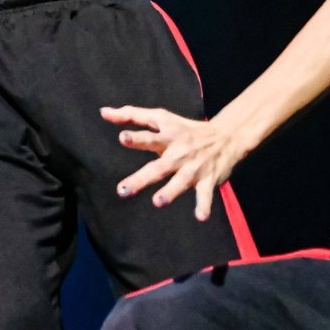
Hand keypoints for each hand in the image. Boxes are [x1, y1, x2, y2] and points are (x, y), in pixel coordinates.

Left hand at [101, 106, 246, 221]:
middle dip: (140, 179)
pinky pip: (206, 195)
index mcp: (166, 137)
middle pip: (158, 167)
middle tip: (122, 190)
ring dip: (170, 192)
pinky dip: (204, 206)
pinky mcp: (208, 180)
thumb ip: (132, 115)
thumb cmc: (185, 128)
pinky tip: (201, 217)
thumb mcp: (161, 117)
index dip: (136, 138)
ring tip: (157, 202)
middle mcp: (178, 153)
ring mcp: (193, 168)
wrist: (226, 136)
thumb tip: (103, 112)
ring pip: (180, 182)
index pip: (149, 136)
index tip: (122, 138)